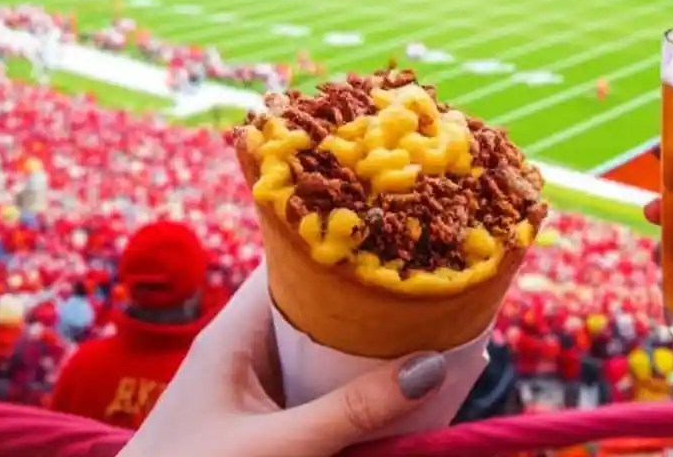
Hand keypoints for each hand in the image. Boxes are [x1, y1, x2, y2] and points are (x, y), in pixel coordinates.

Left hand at [119, 265, 447, 456]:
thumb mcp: (279, 448)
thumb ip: (353, 412)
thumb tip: (434, 366)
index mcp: (233, 332)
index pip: (293, 262)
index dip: (345, 243)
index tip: (404, 236)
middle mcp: (246, 347)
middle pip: (320, 303)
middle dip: (374, 298)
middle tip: (439, 285)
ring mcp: (258, 383)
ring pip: (326, 347)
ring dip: (372, 344)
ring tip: (437, 325)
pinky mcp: (269, 417)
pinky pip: (324, 386)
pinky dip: (360, 383)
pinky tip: (403, 386)